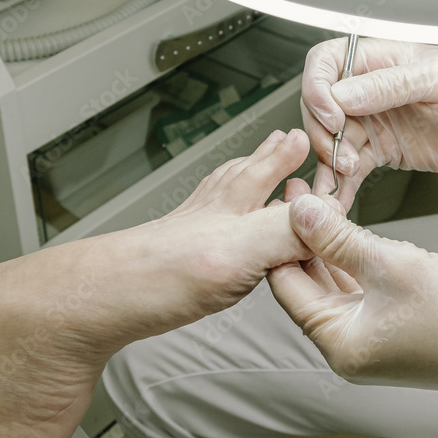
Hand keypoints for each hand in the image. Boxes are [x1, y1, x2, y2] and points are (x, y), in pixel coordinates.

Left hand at [148, 128, 313, 322]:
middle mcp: (215, 211)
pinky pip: (208, 218)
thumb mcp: (243, 250)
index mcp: (235, 204)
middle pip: (247, 172)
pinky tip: (216, 220)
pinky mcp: (179, 254)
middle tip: (285, 140)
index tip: (307, 139)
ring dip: (244, 174)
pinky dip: (221, 207)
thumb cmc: (166, 275)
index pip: (271, 168)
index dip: (290, 154)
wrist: (109, 298)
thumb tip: (329, 214)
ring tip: (252, 165)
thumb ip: (288, 230)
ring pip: (225, 190)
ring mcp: (194, 229)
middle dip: (268, 156)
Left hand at [269, 194, 437, 437]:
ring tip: (321, 204)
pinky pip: (355, 295)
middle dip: (302, 240)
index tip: (285, 197)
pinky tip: (347, 233)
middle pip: (305, 285)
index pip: (286, 283)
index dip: (282, 237)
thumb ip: (339, 237)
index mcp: (335, 341)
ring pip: (330, 288)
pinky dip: (349, 265)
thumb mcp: (390, 264)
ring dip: (326, 249)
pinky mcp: (384, 334)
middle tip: (302, 193)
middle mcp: (343, 348)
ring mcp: (364, 343)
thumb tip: (298, 209)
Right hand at [301, 39, 437, 207]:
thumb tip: (343, 94)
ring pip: (328, 140)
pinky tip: (340, 198)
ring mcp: (371, 120)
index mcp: (378, 58)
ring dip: (329, 163)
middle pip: (318, 106)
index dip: (318, 90)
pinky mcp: (379, 150)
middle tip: (341, 156)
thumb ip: (389, 85)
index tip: (332, 117)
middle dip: (322, 134)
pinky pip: (348, 167)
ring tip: (343, 179)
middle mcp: (368, 88)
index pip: (325, 63)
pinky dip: (340, 184)